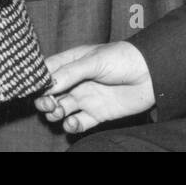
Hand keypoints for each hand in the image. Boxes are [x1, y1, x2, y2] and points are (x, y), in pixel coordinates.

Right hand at [35, 42, 154, 133]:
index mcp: (72, 62)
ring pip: (60, 109)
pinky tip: (72, 122)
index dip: (37, 80)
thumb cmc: (123, 58)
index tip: (33, 88)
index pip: (46, 71)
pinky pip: (78, 123)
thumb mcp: (94, 61)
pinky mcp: (97, 114)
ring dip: (54, 113)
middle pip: (49, 93)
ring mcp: (85, 97)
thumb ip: (70, 73)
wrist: (152, 74)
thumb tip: (47, 86)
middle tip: (49, 103)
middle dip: (43, 100)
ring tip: (59, 111)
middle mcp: (76, 81)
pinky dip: (70, 126)